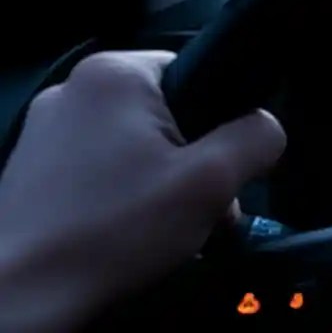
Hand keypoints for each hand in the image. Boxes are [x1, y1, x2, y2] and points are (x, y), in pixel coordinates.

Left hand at [0, 51, 285, 331]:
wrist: (20, 298)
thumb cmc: (109, 233)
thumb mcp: (210, 183)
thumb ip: (256, 140)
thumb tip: (268, 127)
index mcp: (115, 74)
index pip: (198, 73)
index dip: (224, 123)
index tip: (222, 169)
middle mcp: (74, 90)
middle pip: (169, 116)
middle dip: (193, 165)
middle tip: (200, 210)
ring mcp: (46, 131)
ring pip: (135, 147)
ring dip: (161, 185)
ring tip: (162, 230)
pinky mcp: (33, 170)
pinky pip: (101, 171)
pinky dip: (123, 198)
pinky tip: (126, 234)